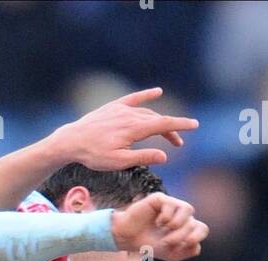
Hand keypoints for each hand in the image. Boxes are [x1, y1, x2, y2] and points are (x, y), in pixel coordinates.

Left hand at [52, 88, 198, 170]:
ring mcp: (122, 109)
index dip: (180, 125)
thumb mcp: (119, 162)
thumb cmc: (95, 155)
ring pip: (147, 113)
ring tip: (167, 132)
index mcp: (133, 129)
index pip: (163, 124)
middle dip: (171, 129)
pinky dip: (146, 96)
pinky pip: (134, 98)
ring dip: (160, 121)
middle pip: (157, 120)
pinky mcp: (114, 107)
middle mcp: (130, 115)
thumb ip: (142, 158)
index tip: (195, 125)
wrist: (72, 140)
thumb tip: (164, 156)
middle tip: (179, 144)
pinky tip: (157, 92)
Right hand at [148, 197, 208, 260]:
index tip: (186, 243)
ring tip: (164, 230)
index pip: (202, 229)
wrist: (129, 239)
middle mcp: (181, 215)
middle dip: (180, 236)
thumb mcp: (171, 255)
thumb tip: (197, 244)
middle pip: (193, 223)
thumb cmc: (150, 245)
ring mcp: (172, 205)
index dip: (197, 236)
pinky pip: (172, 204)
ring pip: (188, 209)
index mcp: (186, 227)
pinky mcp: (161, 198)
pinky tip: (157, 222)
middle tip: (164, 242)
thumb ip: (188, 252)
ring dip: (177, 224)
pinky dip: (166, 216)